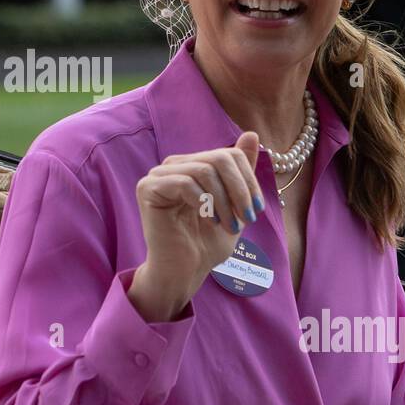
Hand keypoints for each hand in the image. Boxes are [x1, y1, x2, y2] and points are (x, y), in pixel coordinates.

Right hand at [129, 132, 262, 321]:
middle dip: (240, 189)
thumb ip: (240, 171)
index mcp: (192, 165)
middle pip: (218, 159)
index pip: (227, 154)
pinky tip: (211, 222)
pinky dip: (205, 203)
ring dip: (225, 201)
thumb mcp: (234, 204)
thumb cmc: (207, 242)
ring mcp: (157, 175)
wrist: (186, 272)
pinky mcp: (148, 189)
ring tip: (231, 226)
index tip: (257, 210)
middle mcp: (173, 165)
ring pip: (203, 170)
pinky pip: (184, 183)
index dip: (248, 180)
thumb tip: (250, 133)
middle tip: (248, 218)